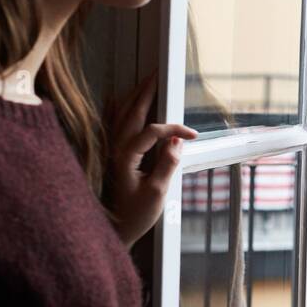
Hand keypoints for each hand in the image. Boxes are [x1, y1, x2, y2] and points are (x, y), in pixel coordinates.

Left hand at [104, 71, 197, 248]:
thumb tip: (177, 141)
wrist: (113, 231)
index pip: (152, 131)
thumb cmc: (134, 215)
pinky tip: (121, 102)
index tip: (194, 136)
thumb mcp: (157, 193)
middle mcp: (115, 150)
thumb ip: (167, 165)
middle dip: (145, 93)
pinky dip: (119, 111)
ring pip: (120, 116)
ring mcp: (112, 152)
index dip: (174, 129)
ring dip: (134, 98)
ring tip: (145, 84)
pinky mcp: (113, 157)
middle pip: (130, 113)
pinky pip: (114, 126)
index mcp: (126, 157)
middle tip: (157, 76)